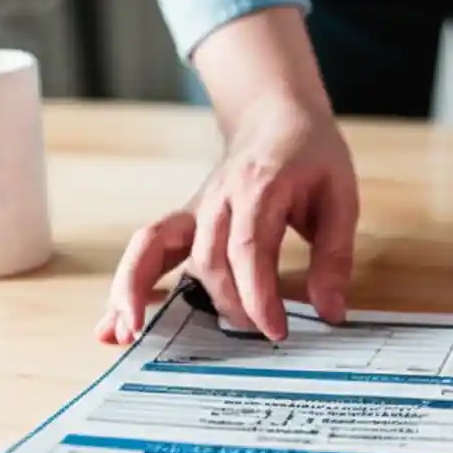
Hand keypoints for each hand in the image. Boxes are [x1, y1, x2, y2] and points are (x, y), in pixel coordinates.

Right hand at [95, 98, 359, 344]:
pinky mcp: (183, 223)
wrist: (274, 116)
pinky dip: (126, 284)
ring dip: (138, 291)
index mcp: (259, 188)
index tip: (275, 330)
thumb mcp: (341, 198)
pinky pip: (144, 250)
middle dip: (227, 304)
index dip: (259, 295)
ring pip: (155, 248)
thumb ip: (334, 256)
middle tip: (258, 337)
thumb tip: (332, 312)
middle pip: (208, 258)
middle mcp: (216, 199)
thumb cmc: (310, 156)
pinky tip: (112, 324)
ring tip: (128, 335)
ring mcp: (193, 210)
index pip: (250, 249)